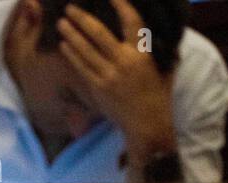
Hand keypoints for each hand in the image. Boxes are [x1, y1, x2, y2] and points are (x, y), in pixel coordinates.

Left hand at [57, 0, 177, 160]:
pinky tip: (64, 45)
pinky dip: (72, 54)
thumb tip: (166, 38)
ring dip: (71, 34)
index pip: (131, 22)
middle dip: (82, 18)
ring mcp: (109, 75)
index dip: (121, 5)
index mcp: (141, 54)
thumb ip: (163, 52)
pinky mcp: (98, 88)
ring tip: (61, 23)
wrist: (146, 125)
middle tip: (70, 7)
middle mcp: (124, 61)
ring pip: (85, 50)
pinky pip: (82, 67)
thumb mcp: (165, 70)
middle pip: (98, 33)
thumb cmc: (158, 97)